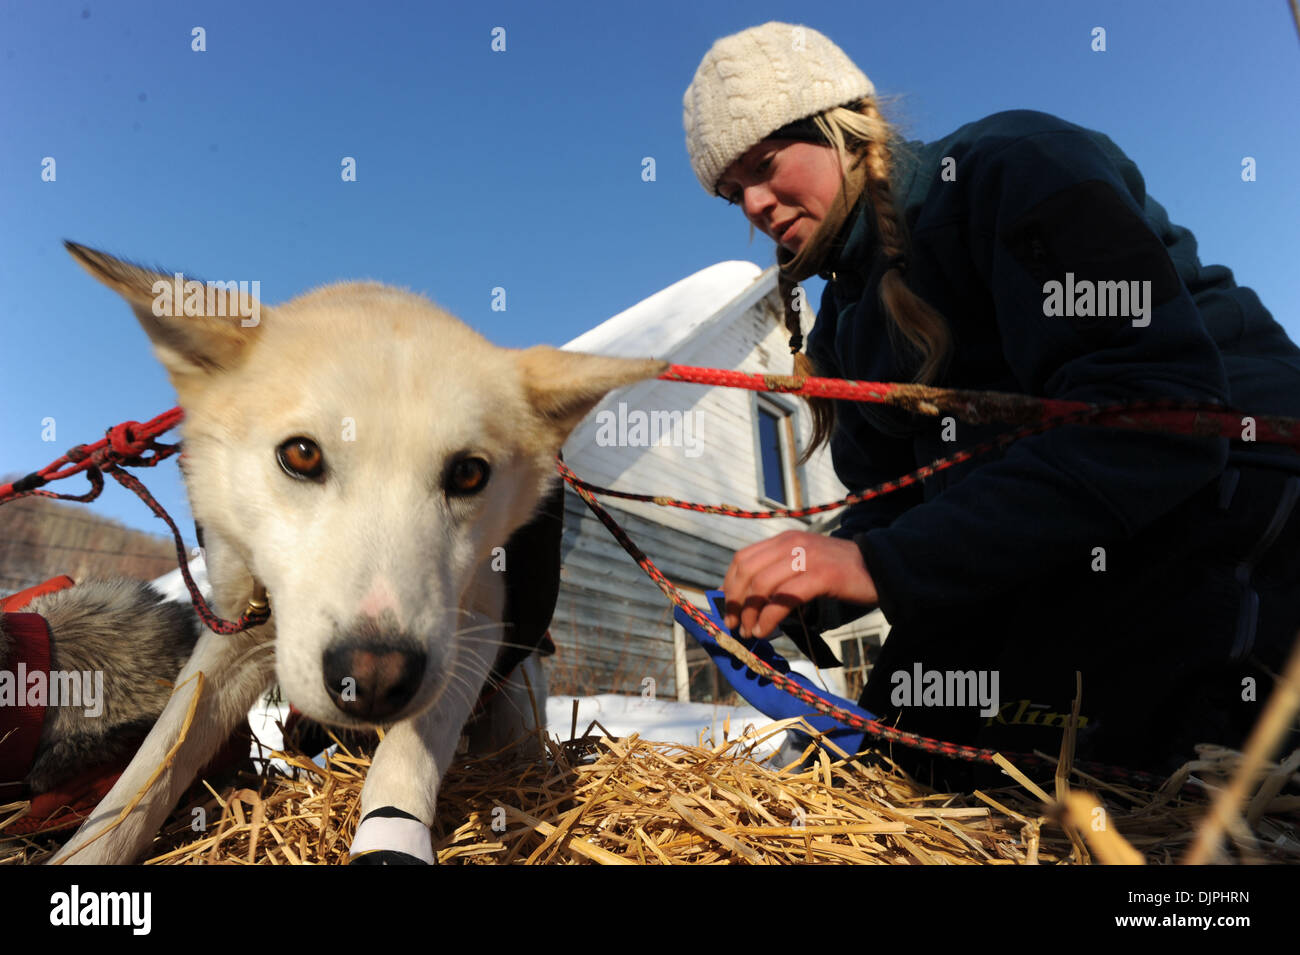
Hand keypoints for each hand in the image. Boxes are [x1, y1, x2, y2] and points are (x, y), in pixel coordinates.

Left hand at [721, 530, 877, 639]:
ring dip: (750, 613)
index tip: (728, 609)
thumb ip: (779, 574)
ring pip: (762, 584)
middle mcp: (791, 544)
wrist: (881, 567)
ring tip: (750, 633)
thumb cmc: (841, 572)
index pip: (743, 558)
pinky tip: (766, 630)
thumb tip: (748, 600)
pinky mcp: (822, 575)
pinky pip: (785, 597)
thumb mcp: (804, 564)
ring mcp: (807, 558)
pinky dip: (769, 617)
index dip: (729, 585)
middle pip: (747, 571)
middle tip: (735, 626)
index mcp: (784, 540)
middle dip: (735, 602)